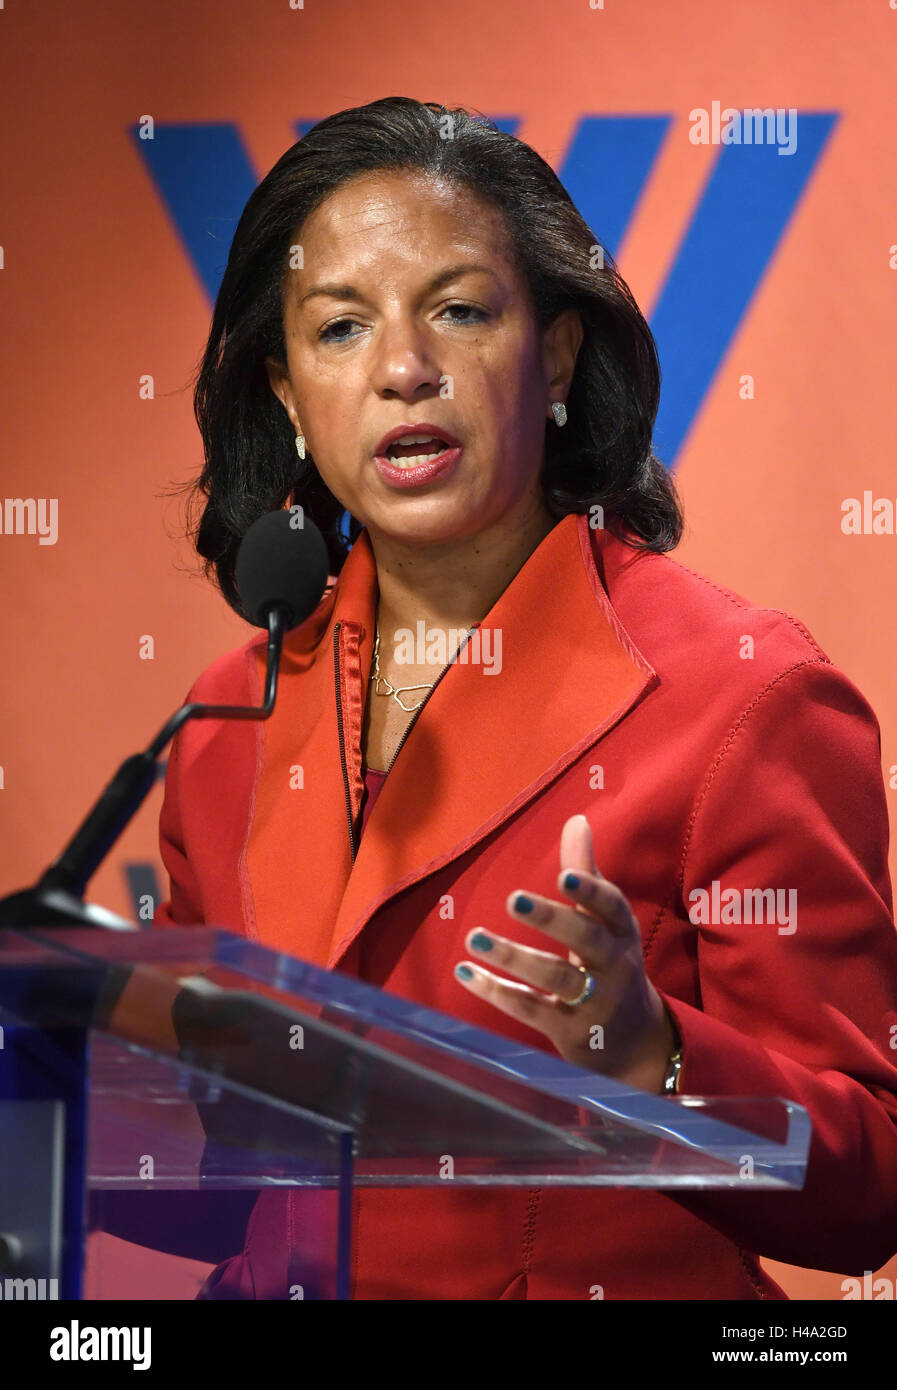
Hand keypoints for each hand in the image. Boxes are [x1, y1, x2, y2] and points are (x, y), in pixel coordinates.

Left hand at [453, 813, 676, 1093]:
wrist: (635, 1042)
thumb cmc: (611, 965)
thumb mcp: (607, 924)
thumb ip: (587, 875)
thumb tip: (577, 820)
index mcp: (622, 934)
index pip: (613, 908)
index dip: (591, 892)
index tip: (565, 876)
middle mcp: (614, 966)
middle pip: (587, 941)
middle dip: (552, 920)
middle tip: (513, 899)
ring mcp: (595, 1003)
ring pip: (557, 978)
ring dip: (514, 958)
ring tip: (475, 937)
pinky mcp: (572, 1034)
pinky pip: (533, 1011)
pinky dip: (499, 993)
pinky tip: (467, 973)